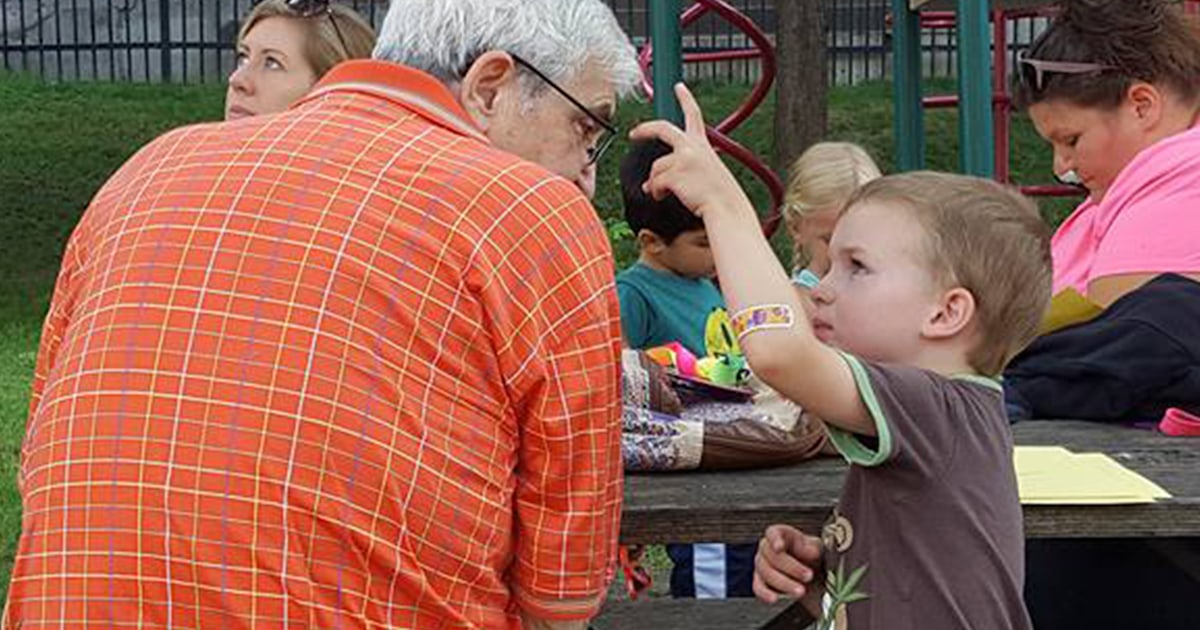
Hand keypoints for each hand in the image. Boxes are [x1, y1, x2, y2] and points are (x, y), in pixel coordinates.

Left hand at [629, 83, 753, 218]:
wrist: (727, 209)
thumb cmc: (721, 197)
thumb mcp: (708, 173)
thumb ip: (684, 171)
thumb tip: (652, 183)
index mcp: (703, 145)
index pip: (693, 115)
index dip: (685, 99)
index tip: (678, 87)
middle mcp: (693, 147)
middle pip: (663, 128)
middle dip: (645, 129)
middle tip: (634, 133)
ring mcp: (684, 158)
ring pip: (656, 166)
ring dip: (655, 181)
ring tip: (660, 193)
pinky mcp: (675, 173)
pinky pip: (655, 182)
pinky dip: (656, 191)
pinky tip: (662, 197)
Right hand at [752, 524, 824, 603]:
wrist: (814, 577)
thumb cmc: (814, 558)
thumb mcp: (819, 549)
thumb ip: (814, 548)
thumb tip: (811, 551)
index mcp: (782, 535)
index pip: (773, 533)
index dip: (774, 539)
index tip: (779, 548)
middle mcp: (768, 548)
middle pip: (771, 555)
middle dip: (791, 568)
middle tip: (809, 576)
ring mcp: (762, 565)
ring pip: (766, 573)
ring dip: (784, 583)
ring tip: (801, 591)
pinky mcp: (760, 582)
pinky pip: (758, 588)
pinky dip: (766, 594)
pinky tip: (775, 599)